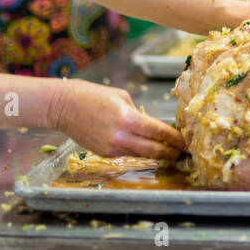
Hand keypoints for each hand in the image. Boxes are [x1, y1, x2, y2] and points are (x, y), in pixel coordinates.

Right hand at [53, 79, 183, 159]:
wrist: (63, 107)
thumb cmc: (92, 95)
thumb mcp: (121, 97)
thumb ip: (138, 113)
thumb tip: (151, 126)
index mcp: (128, 118)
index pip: (159, 132)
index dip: (175, 139)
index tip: (185, 142)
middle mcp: (121, 137)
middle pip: (154, 151)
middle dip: (170, 153)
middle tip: (181, 153)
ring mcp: (112, 148)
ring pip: (141, 155)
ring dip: (154, 153)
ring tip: (167, 151)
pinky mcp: (104, 154)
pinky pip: (127, 155)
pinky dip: (137, 151)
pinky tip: (143, 147)